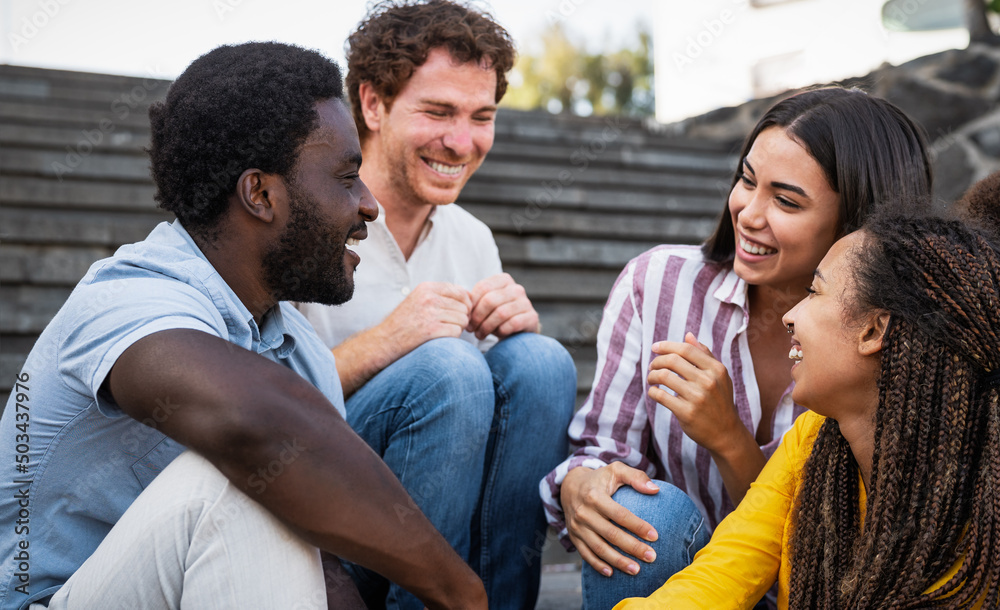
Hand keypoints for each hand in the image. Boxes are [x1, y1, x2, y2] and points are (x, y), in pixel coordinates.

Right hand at [382, 282, 471, 353]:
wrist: (385, 340)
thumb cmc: (404, 322)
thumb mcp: (418, 299)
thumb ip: (440, 295)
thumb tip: (469, 296)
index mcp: (427, 288)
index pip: (461, 292)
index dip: (466, 304)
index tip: (461, 313)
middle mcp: (429, 298)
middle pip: (464, 307)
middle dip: (462, 318)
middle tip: (451, 325)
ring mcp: (430, 314)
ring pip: (462, 320)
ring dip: (457, 328)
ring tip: (443, 331)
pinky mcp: (432, 330)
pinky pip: (457, 331)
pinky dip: (453, 337)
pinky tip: (441, 338)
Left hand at [467, 273, 538, 339]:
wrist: (517, 330)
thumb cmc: (496, 315)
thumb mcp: (485, 304)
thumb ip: (474, 299)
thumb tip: (463, 300)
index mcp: (503, 280)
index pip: (483, 287)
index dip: (471, 304)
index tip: (465, 317)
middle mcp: (516, 288)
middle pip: (490, 300)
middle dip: (477, 317)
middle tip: (471, 329)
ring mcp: (526, 302)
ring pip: (501, 313)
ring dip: (486, 327)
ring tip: (479, 334)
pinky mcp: (532, 317)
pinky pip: (512, 324)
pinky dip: (501, 331)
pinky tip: (496, 335)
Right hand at [560, 463, 659, 576]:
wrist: (570, 486)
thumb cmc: (599, 479)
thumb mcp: (615, 470)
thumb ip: (636, 477)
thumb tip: (655, 490)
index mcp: (594, 496)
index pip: (619, 514)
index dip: (637, 526)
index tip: (655, 536)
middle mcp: (583, 513)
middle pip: (611, 534)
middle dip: (632, 547)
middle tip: (652, 557)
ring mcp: (577, 527)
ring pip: (598, 548)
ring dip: (618, 561)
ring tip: (637, 570)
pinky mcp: (573, 536)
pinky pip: (585, 554)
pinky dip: (598, 565)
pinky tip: (612, 573)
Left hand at [646, 333, 746, 454]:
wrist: (726, 433)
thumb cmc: (719, 401)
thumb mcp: (719, 376)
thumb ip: (704, 355)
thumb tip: (688, 335)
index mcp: (716, 369)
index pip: (686, 349)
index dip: (667, 346)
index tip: (655, 347)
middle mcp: (708, 381)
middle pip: (672, 361)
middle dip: (657, 361)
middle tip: (652, 366)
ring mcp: (698, 397)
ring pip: (664, 376)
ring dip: (652, 376)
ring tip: (651, 379)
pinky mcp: (687, 413)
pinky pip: (661, 396)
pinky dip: (653, 391)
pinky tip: (654, 392)